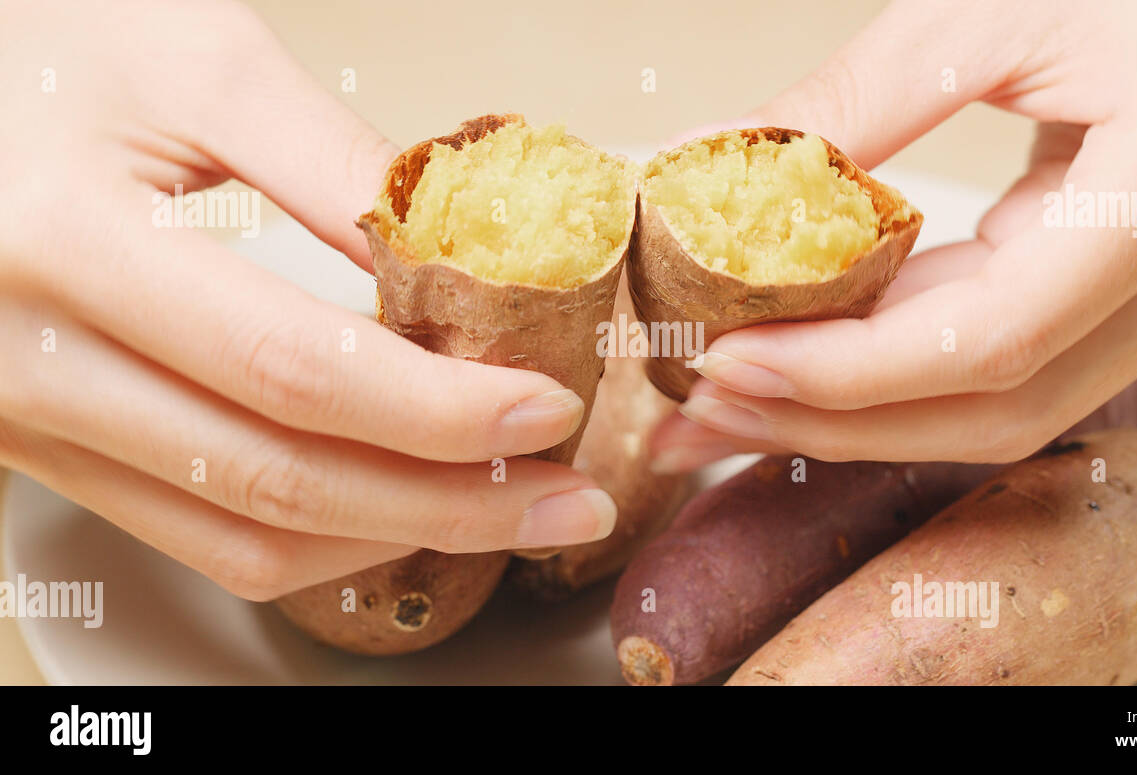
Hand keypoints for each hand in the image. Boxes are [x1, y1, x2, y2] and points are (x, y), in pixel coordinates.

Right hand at [0, 0, 614, 600]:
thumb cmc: (53, 42)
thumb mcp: (201, 64)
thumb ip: (337, 166)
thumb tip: (466, 270)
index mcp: (66, 241)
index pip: (292, 367)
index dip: (437, 409)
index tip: (543, 410)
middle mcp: (29, 358)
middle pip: (276, 476)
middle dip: (446, 504)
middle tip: (561, 501)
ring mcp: (31, 419)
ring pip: (239, 534)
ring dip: (393, 536)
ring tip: (503, 510)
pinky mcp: (49, 444)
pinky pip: (197, 533)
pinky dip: (317, 536)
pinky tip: (398, 506)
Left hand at [651, 0, 1136, 470]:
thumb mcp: (977, 7)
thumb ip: (851, 105)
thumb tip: (712, 174)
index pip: (996, 335)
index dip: (850, 374)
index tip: (732, 367)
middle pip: (1002, 404)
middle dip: (839, 420)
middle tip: (710, 413)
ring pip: (1011, 403)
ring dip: (863, 412)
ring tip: (739, 402)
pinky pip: (1018, 353)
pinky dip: (907, 365)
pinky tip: (818, 360)